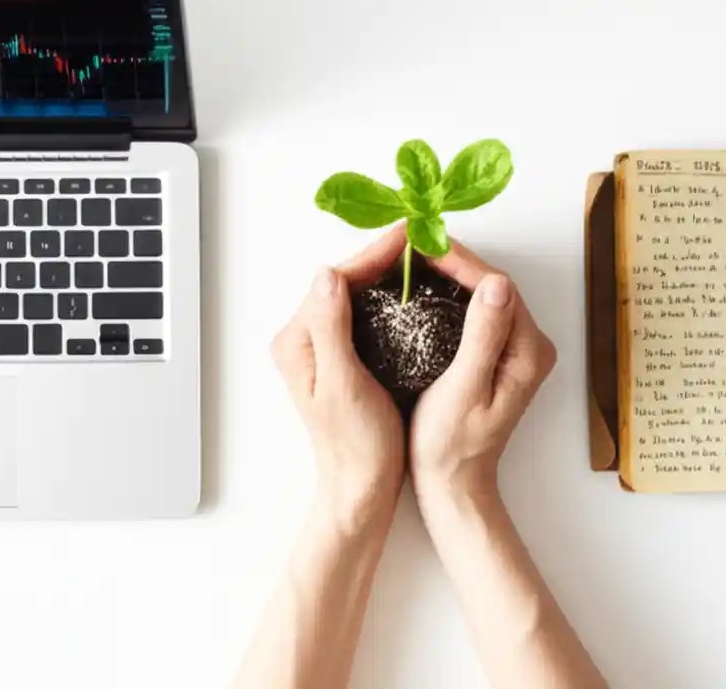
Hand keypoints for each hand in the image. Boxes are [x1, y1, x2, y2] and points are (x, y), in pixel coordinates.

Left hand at [271, 228, 408, 522]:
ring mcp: (323, 346)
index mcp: (298, 340)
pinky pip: (366, 312)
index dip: (375, 254)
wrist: (360, 489)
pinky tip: (418, 292)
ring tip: (428, 258)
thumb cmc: (355, 446)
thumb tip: (328, 274)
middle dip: (385, 258)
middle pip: (346, 281)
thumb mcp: (343, 385)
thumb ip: (331, 329)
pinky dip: (391, 298)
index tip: (413, 236)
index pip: (336, 280)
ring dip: (389, 274)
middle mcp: (304, 337)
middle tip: (428, 239)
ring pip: (357, 294)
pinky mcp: (342, 357)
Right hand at [410, 240, 556, 497]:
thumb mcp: (464, 390)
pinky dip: (450, 295)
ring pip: (484, 294)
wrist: (454, 486)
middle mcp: (530, 345)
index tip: (421, 243)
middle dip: (453, 260)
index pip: (496, 286)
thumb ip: (482, 337)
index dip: (458, 259)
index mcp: (527, 351)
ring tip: (412, 259)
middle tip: (411, 243)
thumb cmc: (451, 447)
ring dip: (451, 274)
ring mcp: (516, 350)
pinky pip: (476, 311)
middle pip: (492, 285)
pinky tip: (422, 288)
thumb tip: (495, 284)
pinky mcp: (499, 356)